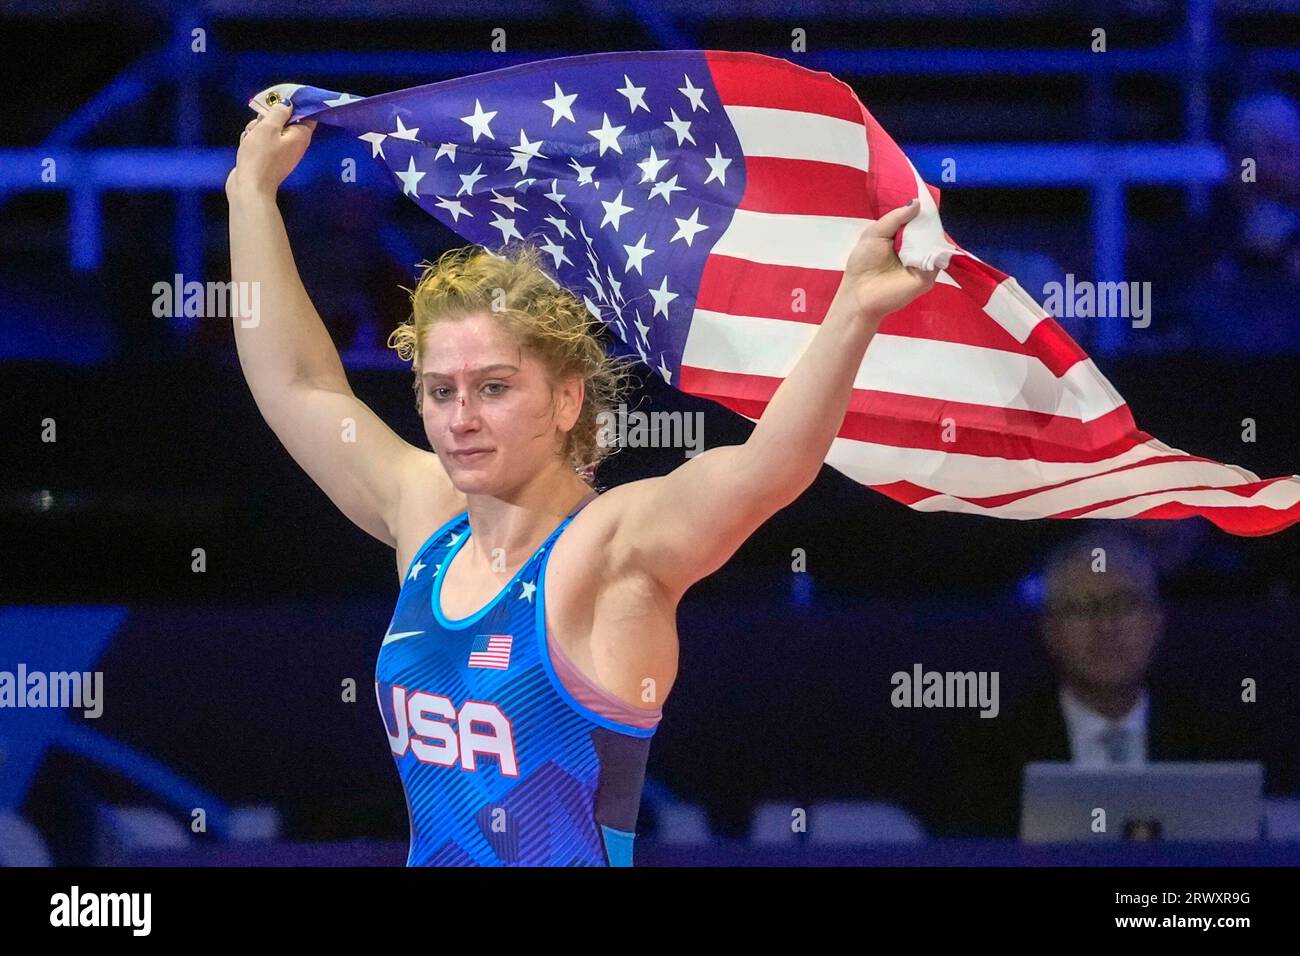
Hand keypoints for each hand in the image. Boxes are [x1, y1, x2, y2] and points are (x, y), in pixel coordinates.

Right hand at [225, 102, 316, 200]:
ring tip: (250, 135)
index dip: (296, 104)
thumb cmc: (261, 155)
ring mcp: (281, 152)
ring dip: (257, 128)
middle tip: (259, 119)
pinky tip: (245, 143)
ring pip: (269, 130)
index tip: (282, 97)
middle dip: (269, 116)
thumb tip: (288, 104)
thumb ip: (279, 112)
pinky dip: (253, 139)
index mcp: (301, 136)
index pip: (307, 114)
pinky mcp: (268, 158)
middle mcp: (294, 144)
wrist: (249, 186)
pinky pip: (262, 141)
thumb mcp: (269, 127)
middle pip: (284, 120)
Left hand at [835, 200, 939, 323]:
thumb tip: (917, 203)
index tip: (925, 199)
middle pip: (931, 230)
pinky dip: (932, 250)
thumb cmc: (863, 264)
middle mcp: (917, 249)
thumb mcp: (875, 233)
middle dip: (929, 220)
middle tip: (926, 212)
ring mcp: (925, 263)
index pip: (919, 222)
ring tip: (918, 231)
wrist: (860, 295)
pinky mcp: (928, 277)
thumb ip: (895, 217)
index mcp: (904, 239)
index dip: (922, 212)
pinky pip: (937, 259)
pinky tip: (921, 246)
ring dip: (930, 234)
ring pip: (936, 243)